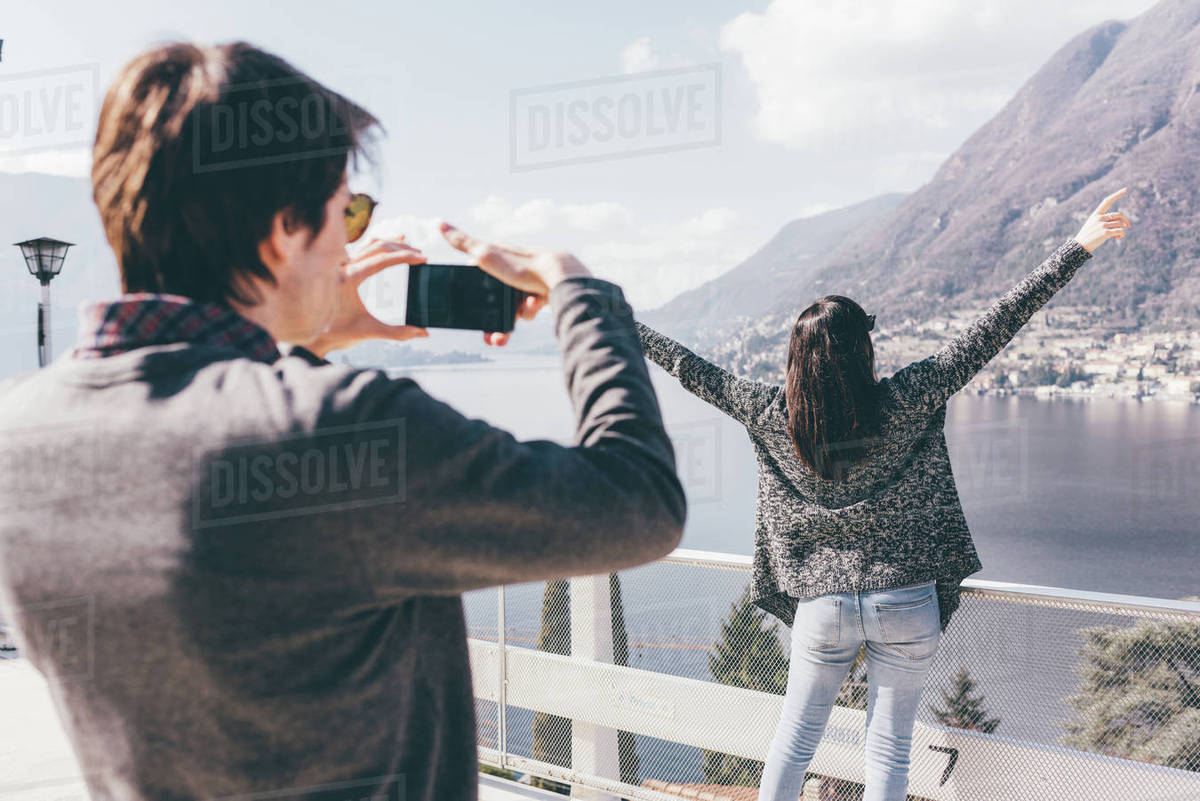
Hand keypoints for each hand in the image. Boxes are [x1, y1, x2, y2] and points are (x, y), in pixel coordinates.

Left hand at [306, 236, 430, 357]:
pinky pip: (361, 249)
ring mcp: (340, 266)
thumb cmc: (337, 333)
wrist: (311, 335)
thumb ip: (398, 333)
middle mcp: (342, 267)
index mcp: (348, 278)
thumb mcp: (369, 331)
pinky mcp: (340, 269)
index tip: (422, 258)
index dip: (405, 257)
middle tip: (420, 254)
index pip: (382, 259)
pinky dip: (377, 246)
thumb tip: (423, 333)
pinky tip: (388, 245)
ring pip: (368, 244)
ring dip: (390, 243)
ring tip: (408, 245)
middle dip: (401, 248)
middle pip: (378, 246)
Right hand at [439, 221, 590, 345]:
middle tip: (491, 336)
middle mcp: (514, 266)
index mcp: (500, 255)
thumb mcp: (488, 256)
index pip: (479, 275)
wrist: (562, 279)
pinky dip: (529, 310)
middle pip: (496, 297)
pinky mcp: (542, 291)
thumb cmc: (524, 266)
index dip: (473, 293)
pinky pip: (529, 309)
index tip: (470, 309)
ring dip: (511, 317)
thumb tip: (440, 224)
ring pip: (512, 306)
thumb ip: (464, 243)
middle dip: (492, 318)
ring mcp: (529, 280)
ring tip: (513, 323)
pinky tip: (534, 306)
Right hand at [1074, 187, 1131, 252]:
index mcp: (1096, 214)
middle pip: (1119, 215)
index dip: (1117, 195)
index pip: (1107, 201)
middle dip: (1125, 221)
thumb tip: (1121, 223)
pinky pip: (1120, 231)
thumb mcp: (1093, 225)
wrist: (1079, 246)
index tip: (1125, 189)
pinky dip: (1121, 234)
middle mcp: (1099, 218)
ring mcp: (1102, 225)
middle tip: (1128, 226)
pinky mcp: (1105, 233)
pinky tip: (1116, 238)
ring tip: (1117, 236)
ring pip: (1120, 224)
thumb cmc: (1087, 236)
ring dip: (1122, 230)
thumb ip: (1104, 221)